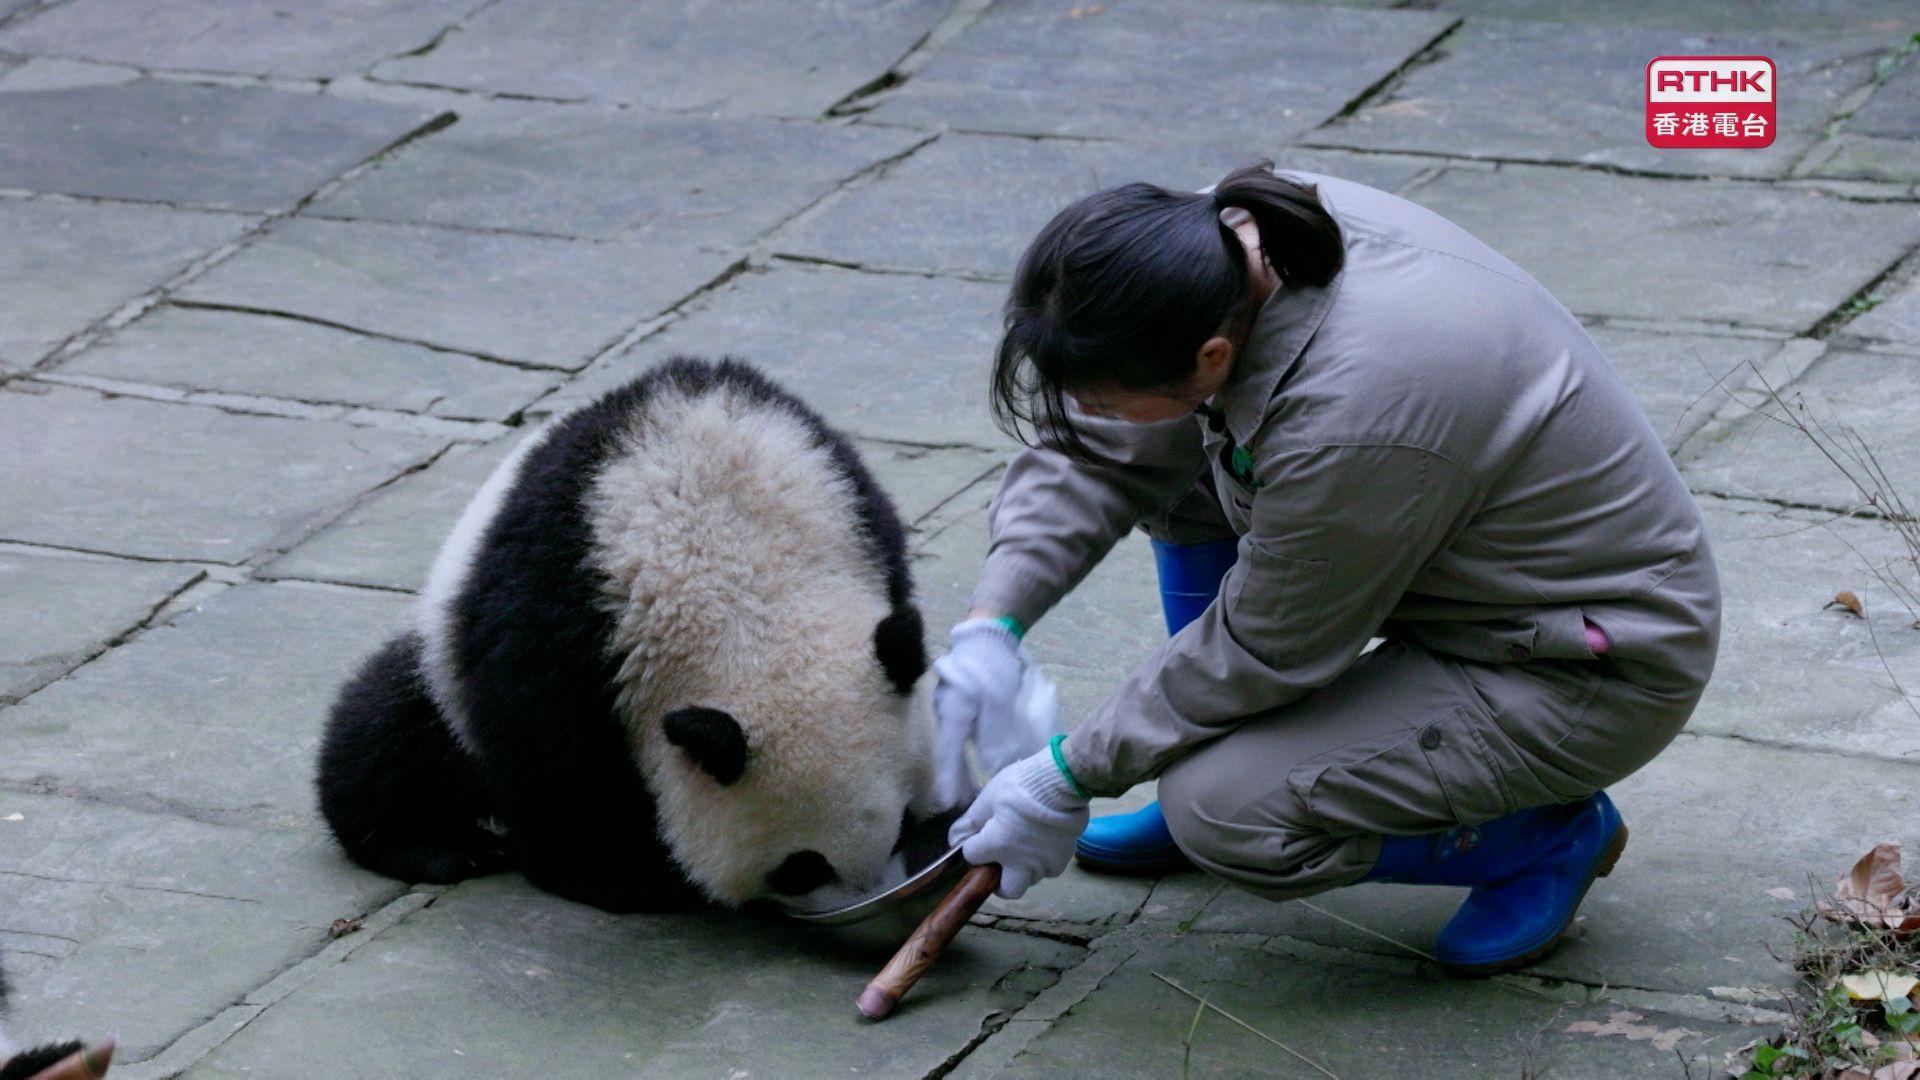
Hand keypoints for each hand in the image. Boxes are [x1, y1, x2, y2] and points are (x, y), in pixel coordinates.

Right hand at [930, 619, 1057, 808]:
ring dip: (961, 769)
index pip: (948, 755)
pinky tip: (975, 762)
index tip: (946, 805)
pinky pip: (959, 735)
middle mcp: (947, 714)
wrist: (987, 634)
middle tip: (961, 807)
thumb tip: (992, 767)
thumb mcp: (997, 702)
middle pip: (949, 754)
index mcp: (953, 714)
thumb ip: (994, 736)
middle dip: (955, 781)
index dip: (948, 781)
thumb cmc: (991, 665)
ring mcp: (951, 708)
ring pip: (954, 746)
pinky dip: (966, 752)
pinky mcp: (960, 704)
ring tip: (968, 793)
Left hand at [948, 748, 1087, 899]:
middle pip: (1007, 891)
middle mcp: (1020, 863)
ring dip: (1024, 868)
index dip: (972, 847)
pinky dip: (1045, 860)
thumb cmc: (1023, 785)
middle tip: (1000, 865)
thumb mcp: (989, 797)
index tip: (977, 838)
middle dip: (1000, 883)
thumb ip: (971, 821)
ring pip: (1031, 878)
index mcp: (997, 845)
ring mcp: (1044, 863)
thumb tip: (955, 839)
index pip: (972, 857)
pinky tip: (1045, 841)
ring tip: (1026, 844)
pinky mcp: (1064, 858)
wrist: (1062, 780)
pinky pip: (1050, 868)